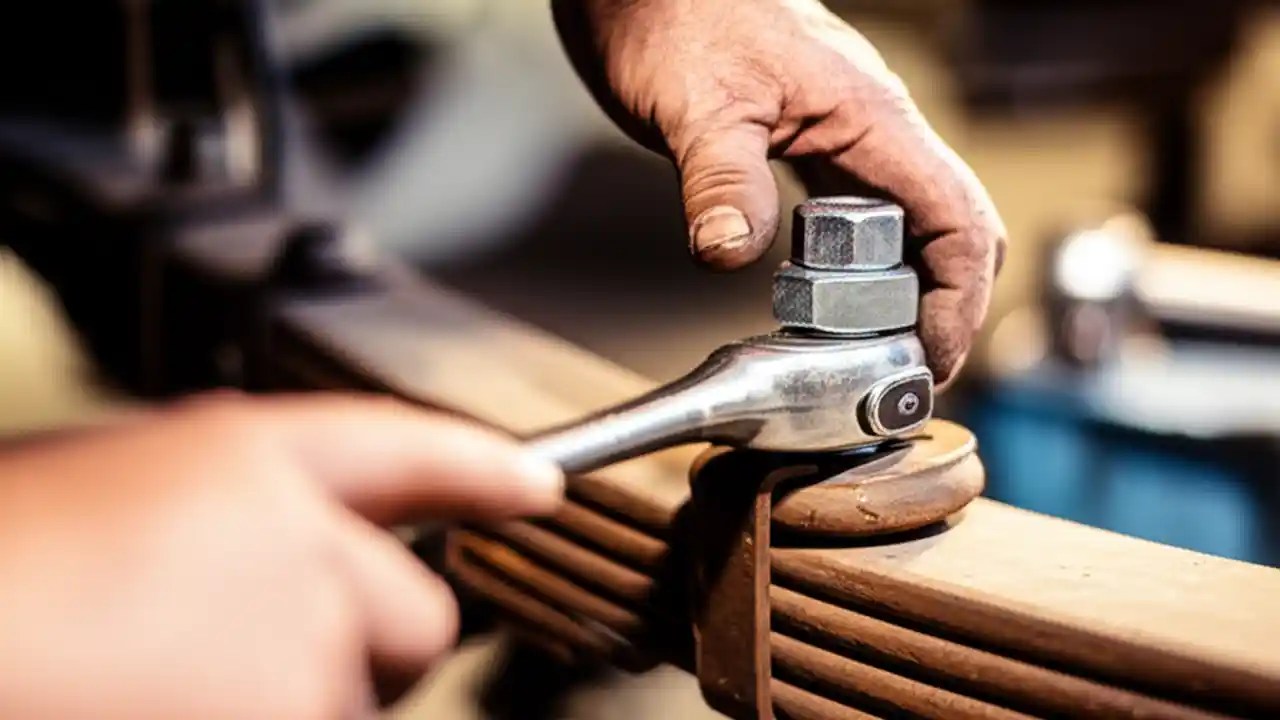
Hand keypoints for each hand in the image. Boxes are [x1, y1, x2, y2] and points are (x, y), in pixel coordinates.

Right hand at [0, 393, 561, 718]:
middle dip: (374, 644)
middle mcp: (300, 546)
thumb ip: (216, 493)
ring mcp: (301, 652)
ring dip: (299, 703)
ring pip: (359, 699)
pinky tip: (169, 707)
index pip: (409, 447)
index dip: (482, 467)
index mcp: (246, 458)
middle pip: (419, 614)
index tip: (534, 487)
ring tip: (174, 687)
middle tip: (282, 657)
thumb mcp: (99, 478)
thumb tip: (279, 516)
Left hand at [554, 0, 1006, 384]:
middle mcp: (872, 131)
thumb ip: (720, 180)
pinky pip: (854, 215)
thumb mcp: (695, 103)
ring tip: (852, 348)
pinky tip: (812, 295)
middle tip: (888, 371)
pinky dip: (848, 266)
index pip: (958, 222)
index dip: (959, 303)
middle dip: (934, 308)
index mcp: (872, 120)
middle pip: (946, 233)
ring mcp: (844, 136)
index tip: (928, 363)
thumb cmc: (675, 10)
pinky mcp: (807, 143)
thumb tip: (731, 255)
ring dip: (890, 292)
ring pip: (902, 227)